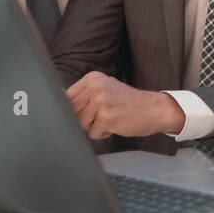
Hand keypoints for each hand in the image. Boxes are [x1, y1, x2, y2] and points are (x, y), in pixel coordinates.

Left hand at [65, 72, 185, 138]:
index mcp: (93, 78)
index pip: (66, 96)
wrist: (155, 109)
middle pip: (71, 111)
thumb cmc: (129, 103)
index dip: (72, 110)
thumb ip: (85, 94)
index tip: (83, 113)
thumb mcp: (107, 89)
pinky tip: (115, 125)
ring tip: (110, 120)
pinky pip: (93, 133)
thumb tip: (57, 102)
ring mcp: (101, 102)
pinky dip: (103, 134)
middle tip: (100, 117)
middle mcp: (96, 87)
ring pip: (80, 124)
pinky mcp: (106, 118)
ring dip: (94, 127)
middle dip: (82, 119)